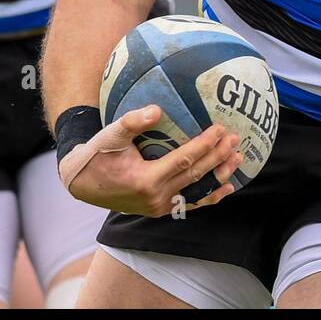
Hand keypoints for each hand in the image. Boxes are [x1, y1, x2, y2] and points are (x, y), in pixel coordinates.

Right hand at [62, 104, 243, 215]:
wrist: (82, 183)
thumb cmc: (98, 155)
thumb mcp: (111, 135)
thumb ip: (132, 122)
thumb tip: (156, 110)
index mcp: (146, 180)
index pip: (184, 160)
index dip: (205, 145)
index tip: (220, 129)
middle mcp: (155, 197)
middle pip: (196, 175)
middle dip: (218, 157)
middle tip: (235, 139)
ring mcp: (159, 207)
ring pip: (197, 191)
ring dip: (220, 175)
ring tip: (238, 159)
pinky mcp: (159, 209)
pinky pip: (189, 203)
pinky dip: (209, 196)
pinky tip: (226, 187)